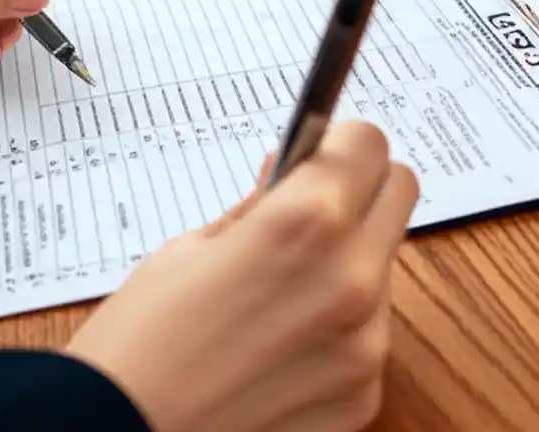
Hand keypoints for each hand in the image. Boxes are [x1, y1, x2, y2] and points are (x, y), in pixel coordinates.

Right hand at [65, 122, 418, 431]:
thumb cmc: (139, 338)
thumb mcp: (191, 246)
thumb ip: (260, 205)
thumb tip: (292, 169)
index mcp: (304, 223)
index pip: (369, 143)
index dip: (338, 144)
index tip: (319, 155)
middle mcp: (351, 279)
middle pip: (400, 192)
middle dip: (359, 189)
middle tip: (312, 209)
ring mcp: (366, 345)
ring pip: (385, 266)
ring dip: (349, 261)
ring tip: (281, 292)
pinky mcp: (364, 394)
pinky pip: (371, 333)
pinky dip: (339, 327)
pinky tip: (282, 344)